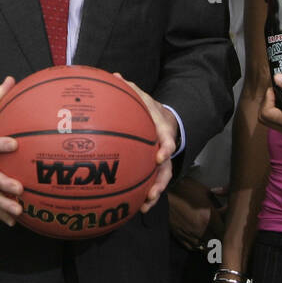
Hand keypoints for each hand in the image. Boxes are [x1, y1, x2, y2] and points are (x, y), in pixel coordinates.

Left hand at [113, 74, 177, 212]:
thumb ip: (128, 88)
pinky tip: (137, 206)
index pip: (167, 137)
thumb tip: (114, 76)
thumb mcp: (140, 95)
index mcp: (161, 127)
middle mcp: (164, 145)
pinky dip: (147, 193)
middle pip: (167, 165)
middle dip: (160, 180)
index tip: (160, 156)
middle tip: (152, 192)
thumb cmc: (147, 107)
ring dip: (155, 191)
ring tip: (146, 204)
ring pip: (162, 177)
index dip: (166, 147)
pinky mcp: (154, 167)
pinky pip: (152, 181)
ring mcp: (162, 158)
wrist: (163, 117)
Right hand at [168, 177, 224, 250]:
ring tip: (214, 243)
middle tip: (225, 239)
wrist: (165, 192)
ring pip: (206, 249)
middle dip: (222, 243)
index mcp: (209, 218)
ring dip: (211, 247)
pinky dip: (199, 246)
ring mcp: (190, 236)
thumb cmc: (187, 189)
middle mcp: (201, 230)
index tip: (232, 233)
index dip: (230, 235)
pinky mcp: (181, 238)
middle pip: (217, 245)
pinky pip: (194, 248)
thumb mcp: (207, 193)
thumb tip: (226, 213)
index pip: (226, 235)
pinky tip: (201, 241)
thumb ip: (218, 205)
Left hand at [259, 75, 281, 140]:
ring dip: (273, 109)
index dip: (266, 99)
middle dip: (267, 104)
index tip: (274, 89)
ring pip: (273, 123)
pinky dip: (281, 115)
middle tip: (276, 91)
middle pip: (265, 120)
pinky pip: (281, 126)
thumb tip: (276, 77)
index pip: (265, 113)